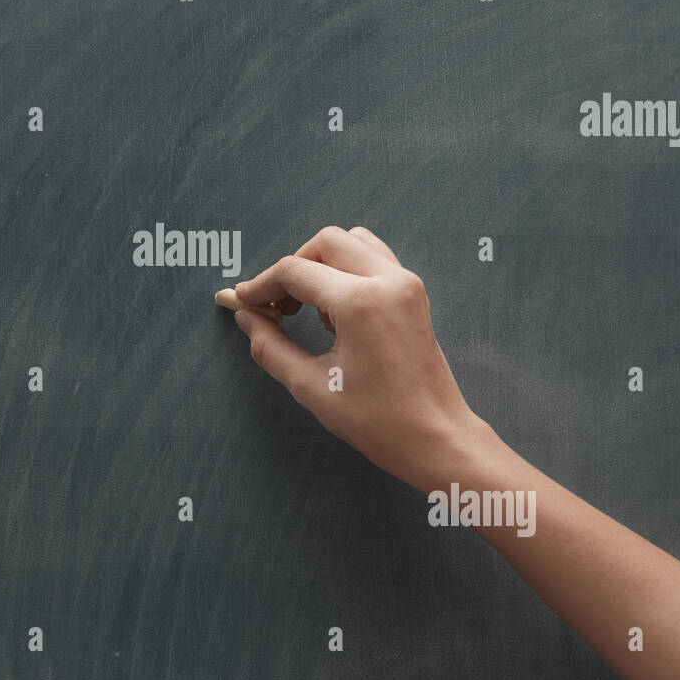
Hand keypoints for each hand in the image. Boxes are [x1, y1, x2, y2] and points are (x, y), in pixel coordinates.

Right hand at [233, 226, 479, 487]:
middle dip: (292, 268)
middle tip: (275, 307)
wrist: (436, 436)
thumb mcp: (311, 387)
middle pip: (326, 242)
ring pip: (353, 242)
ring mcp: (406, 282)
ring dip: (321, 264)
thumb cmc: (376, 421)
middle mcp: (387, 280)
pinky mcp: (414, 292)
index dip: (261, 285)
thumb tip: (246, 317)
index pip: (296, 271)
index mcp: (361, 303)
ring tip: (309, 309)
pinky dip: (346, 271)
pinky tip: (337, 312)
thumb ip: (270, 347)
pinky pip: (373, 259)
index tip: (243, 303)